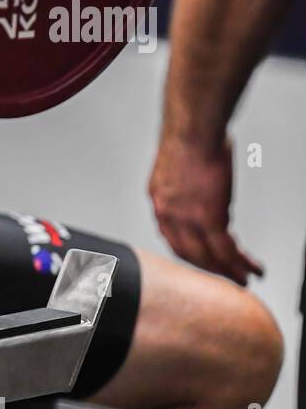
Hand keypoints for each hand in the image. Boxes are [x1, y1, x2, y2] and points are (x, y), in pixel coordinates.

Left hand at [149, 134, 263, 284]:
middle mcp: (168, 214)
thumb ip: (185, 190)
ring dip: (228, 270)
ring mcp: (186, 219)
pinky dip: (239, 262)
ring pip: (209, 256)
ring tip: (243, 277)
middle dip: (209, 268)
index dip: (190, 253)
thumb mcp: (177, 169)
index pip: (172, 238)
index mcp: (159, 201)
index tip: (204, 261)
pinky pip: (225, 249)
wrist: (193, 130)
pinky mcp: (209, 216)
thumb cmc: (190, 140)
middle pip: (188, 253)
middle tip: (226, 276)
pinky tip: (250, 267)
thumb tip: (204, 199)